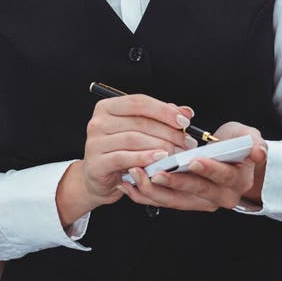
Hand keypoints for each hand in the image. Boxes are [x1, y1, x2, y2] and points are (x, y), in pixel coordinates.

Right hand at [79, 95, 196, 205]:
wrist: (99, 179)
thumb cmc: (121, 151)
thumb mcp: (139, 131)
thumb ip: (160, 118)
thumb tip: (186, 112)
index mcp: (107, 107)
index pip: (139, 102)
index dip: (163, 111)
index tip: (184, 121)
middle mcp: (98, 122)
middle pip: (139, 122)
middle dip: (168, 132)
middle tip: (186, 142)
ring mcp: (94, 142)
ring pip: (134, 139)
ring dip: (160, 145)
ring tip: (177, 152)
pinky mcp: (96, 163)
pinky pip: (124, 158)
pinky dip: (144, 158)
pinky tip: (159, 159)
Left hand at [118, 118, 267, 211]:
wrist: (236, 165)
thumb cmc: (239, 148)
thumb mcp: (250, 139)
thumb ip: (254, 143)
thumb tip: (258, 150)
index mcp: (236, 180)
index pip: (222, 175)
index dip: (208, 168)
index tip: (194, 160)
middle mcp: (220, 196)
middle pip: (196, 191)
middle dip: (175, 181)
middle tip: (157, 171)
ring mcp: (202, 202)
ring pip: (177, 200)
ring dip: (155, 190)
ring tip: (137, 175)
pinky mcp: (185, 202)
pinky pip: (164, 202)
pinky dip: (145, 195)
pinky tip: (130, 184)